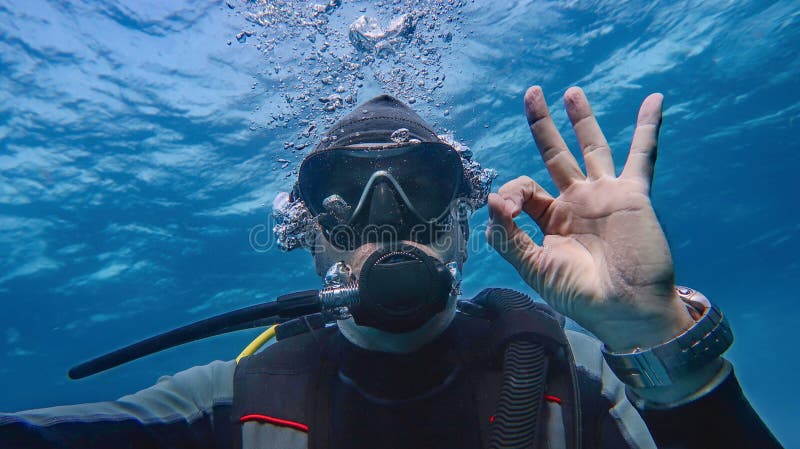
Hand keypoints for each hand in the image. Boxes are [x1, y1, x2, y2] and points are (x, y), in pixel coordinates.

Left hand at [486, 86, 693, 351]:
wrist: (625, 310)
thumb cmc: (580, 295)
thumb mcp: (535, 267)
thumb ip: (509, 236)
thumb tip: (493, 200)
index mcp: (551, 220)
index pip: (525, 188)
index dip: (511, 193)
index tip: (509, 210)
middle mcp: (576, 202)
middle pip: (554, 154)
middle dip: (542, 125)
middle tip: (531, 93)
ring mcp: (604, 195)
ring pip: (591, 147)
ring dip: (582, 118)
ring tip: (570, 91)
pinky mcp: (631, 195)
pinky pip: (642, 155)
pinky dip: (648, 127)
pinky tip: (654, 100)